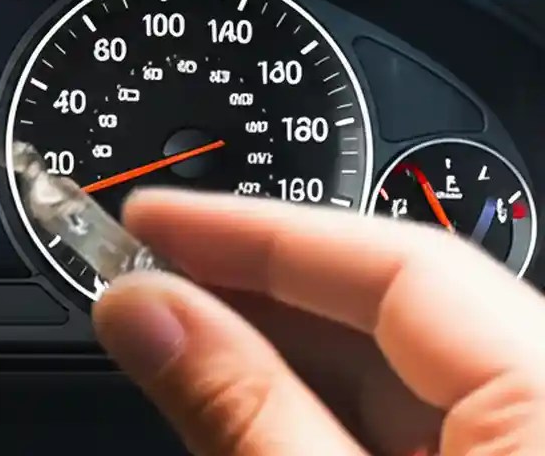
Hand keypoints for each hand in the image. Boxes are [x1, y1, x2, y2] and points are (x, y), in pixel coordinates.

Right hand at [94, 188, 544, 454]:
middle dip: (256, 296)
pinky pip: (422, 432)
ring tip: (177, 346)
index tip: (152, 217)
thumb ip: (243, 411)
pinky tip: (248, 410)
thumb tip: (144, 310)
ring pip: (403, 377)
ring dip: (279, 361)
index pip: (398, 261)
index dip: (257, 230)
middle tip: (144, 284)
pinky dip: (322, 418)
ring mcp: (536, 451)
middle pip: (398, 313)